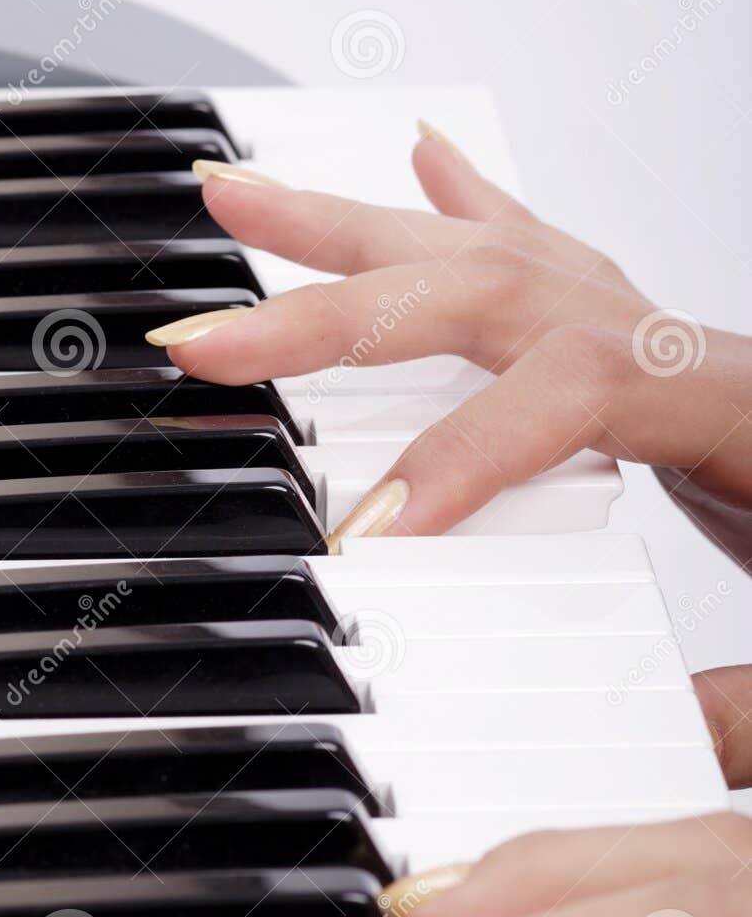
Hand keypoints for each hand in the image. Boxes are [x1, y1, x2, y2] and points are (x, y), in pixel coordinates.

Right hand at [145, 134, 751, 545]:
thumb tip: (661, 748)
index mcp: (737, 405)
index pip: (577, 394)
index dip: (464, 451)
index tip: (366, 527)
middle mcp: (683, 345)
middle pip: (489, 293)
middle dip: (335, 318)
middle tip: (217, 341)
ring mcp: (653, 328)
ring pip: (484, 251)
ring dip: (350, 232)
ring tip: (241, 205)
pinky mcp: (638, 339)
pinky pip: (539, 249)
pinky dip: (463, 206)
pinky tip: (415, 167)